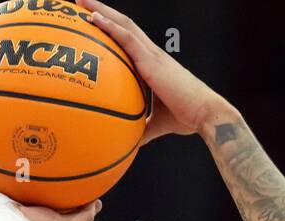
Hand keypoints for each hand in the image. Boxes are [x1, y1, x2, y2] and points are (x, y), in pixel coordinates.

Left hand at [77, 0, 229, 146]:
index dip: (113, 29)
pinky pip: (126, 37)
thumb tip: (130, 142)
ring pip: (123, 24)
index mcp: (153, 64)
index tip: (93, 21)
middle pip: (124, 25)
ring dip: (101, 10)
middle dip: (102, 11)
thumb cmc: (186, 118)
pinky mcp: (151, 60)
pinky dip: (109, 26)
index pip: (130, 40)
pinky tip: (93, 18)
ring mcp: (152, 54)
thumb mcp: (158, 124)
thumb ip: (143, 129)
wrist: (204, 114)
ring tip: (81, 0)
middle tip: (81, 1)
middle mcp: (152, 54)